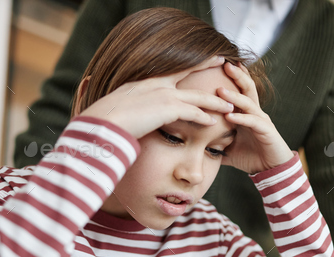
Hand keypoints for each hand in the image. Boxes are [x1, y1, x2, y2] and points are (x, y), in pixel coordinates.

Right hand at [79, 56, 233, 138]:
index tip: (203, 57)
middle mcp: (157, 85)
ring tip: (229, 106)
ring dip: (215, 103)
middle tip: (224, 62)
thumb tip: (133, 113)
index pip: (173, 69)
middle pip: (189, 77)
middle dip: (208, 68)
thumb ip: (132, 105)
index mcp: (145, 82)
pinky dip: (204, 117)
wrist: (104, 122)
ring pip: (197, 98)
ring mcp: (163, 95)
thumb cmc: (107, 118)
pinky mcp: (168, 108)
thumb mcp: (120, 106)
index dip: (190, 64)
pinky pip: (193, 112)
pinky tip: (212, 122)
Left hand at [217, 62, 293, 173]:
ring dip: (235, 96)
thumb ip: (214, 142)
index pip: (239, 90)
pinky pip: (253, 122)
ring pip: (249, 103)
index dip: (232, 77)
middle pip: (247, 89)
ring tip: (221, 90)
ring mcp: (262, 121)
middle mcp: (255, 113)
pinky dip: (242, 118)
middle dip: (237, 75)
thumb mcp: (228, 148)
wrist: (271, 171)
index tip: (218, 65)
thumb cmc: (251, 157)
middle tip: (224, 63)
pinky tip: (230, 116)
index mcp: (247, 113)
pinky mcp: (267, 131)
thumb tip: (193, 143)